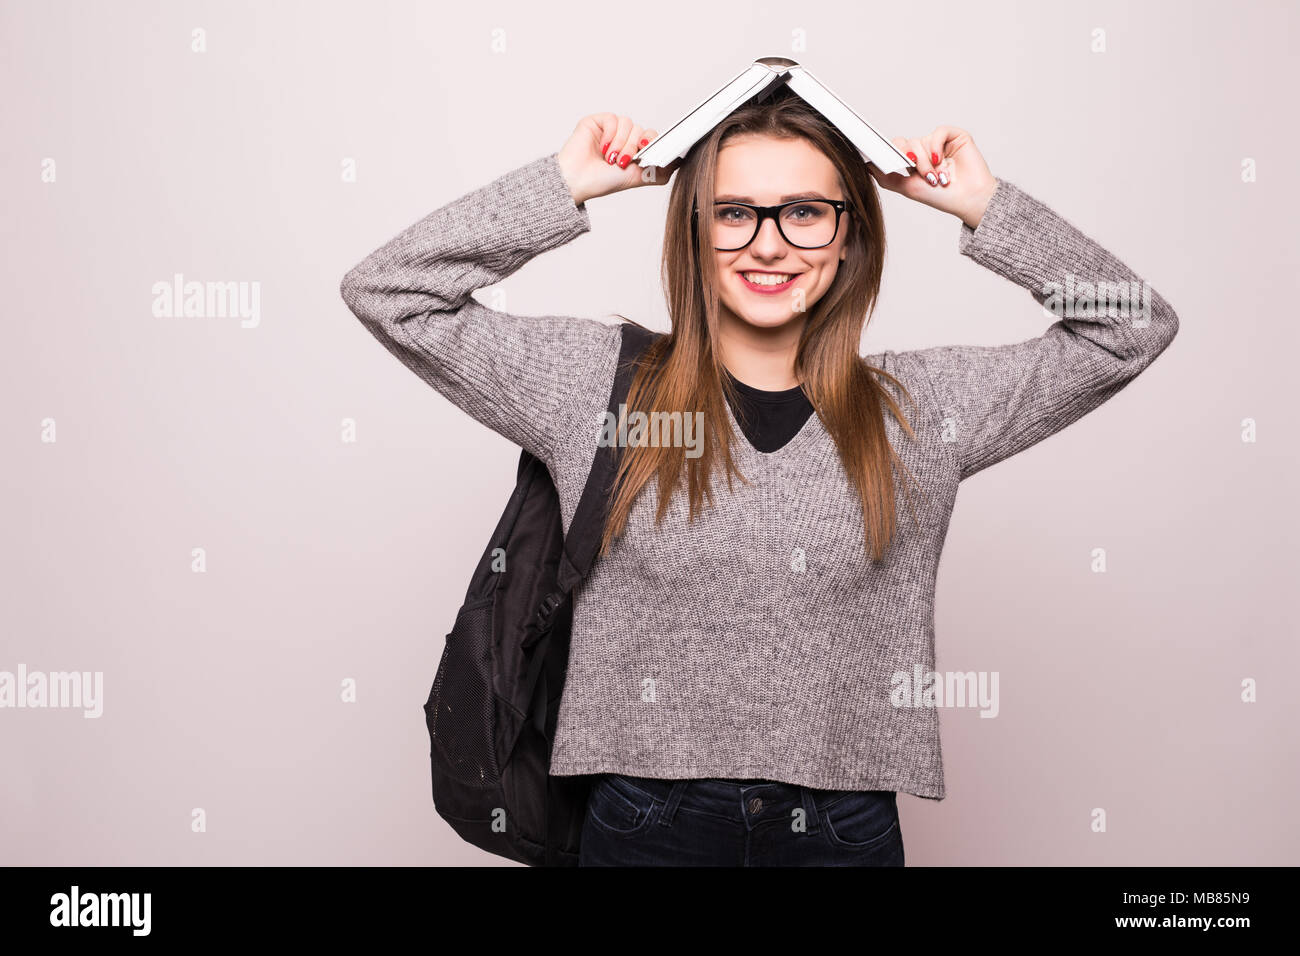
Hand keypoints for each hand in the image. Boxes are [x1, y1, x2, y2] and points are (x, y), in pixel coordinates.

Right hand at [556, 113, 681, 206]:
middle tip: (622, 162)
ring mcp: (610, 129)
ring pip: (629, 124)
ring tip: (610, 158)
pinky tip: (602, 148)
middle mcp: (623, 138)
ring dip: (621, 143)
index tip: (646, 152)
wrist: (579, 181)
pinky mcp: (597, 121)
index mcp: (634, 150)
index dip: (652, 143)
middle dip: (634, 148)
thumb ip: (660, 172)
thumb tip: (681, 162)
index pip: (651, 137)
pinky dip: (610, 135)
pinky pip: (613, 118)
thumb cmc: (603, 182)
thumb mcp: (638, 178)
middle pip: (642, 130)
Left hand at [869, 126, 996, 229]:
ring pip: (919, 140)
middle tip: (924, 177)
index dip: (890, 153)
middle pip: (904, 144)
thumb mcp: (908, 188)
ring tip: (937, 176)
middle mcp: (924, 150)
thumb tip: (866, 166)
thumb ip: (887, 177)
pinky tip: (940, 159)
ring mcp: (938, 143)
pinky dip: (936, 145)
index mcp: (912, 162)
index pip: (895, 150)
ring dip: (925, 161)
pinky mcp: (954, 137)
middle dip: (911, 162)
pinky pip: (938, 131)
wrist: (968, 199)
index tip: (882, 157)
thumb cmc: (941, 197)